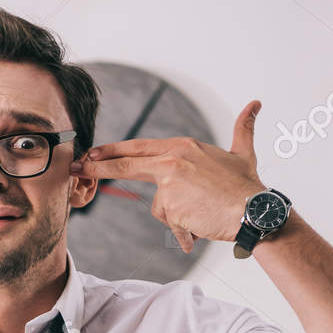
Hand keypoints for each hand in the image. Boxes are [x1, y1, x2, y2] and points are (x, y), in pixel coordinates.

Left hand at [71, 99, 264, 253]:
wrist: (254, 211)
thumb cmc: (247, 186)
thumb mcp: (243, 152)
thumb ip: (244, 128)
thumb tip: (256, 104)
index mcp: (182, 147)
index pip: (138, 147)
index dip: (113, 151)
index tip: (93, 153)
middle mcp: (172, 160)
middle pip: (126, 164)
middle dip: (97, 167)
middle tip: (76, 167)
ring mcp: (169, 182)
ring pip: (160, 206)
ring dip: (179, 215)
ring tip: (204, 212)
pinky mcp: (170, 205)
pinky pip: (170, 222)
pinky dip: (184, 229)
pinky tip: (202, 223)